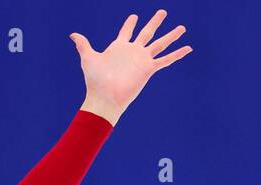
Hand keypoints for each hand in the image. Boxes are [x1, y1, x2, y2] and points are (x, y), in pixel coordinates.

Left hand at [71, 10, 190, 124]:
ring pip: (160, 44)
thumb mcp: (88, 58)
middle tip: (162, 12)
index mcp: (119, 47)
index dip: (130, 24)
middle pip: (147, 32)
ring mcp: (142, 60)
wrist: (105, 97)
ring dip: (171, 36)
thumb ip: (83, 45)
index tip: (134, 16)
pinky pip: (166, 60)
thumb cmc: (95, 80)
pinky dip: (177, 54)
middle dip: (154, 22)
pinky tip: (188, 48)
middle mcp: (133, 52)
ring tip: (182, 27)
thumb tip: (72, 34)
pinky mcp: (148, 69)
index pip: (127, 31)